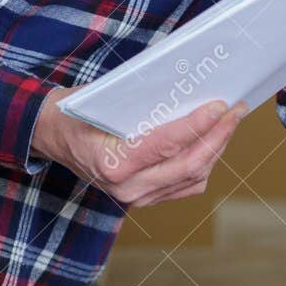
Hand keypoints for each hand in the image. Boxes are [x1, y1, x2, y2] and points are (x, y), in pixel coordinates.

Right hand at [31, 86, 246, 206]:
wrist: (50, 136)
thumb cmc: (74, 112)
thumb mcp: (100, 98)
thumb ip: (141, 100)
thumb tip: (188, 86)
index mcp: (113, 163)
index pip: (166, 144)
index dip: (198, 125)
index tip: (221, 106)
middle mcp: (126, 188)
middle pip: (188, 165)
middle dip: (218, 136)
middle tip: (235, 111)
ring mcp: (135, 199)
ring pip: (192, 178)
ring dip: (215, 149)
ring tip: (228, 124)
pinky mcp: (143, 199)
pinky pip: (185, 186)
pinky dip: (203, 165)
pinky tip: (211, 143)